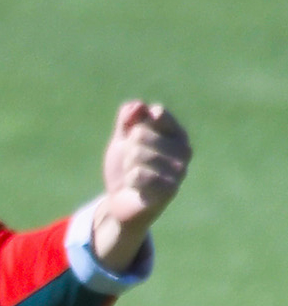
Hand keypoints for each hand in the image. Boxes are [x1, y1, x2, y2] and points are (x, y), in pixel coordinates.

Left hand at [92, 101, 191, 268]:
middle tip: (132, 163)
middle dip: (127, 149)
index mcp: (177, 133)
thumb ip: (128, 119)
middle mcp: (184, 150)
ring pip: (137, 154)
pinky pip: (138, 175)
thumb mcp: (123, 139)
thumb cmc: (127, 166)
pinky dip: (130, 180)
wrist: (122, 200)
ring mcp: (179, 171)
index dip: (135, 124)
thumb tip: (137, 105)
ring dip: (128, 166)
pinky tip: (137, 187)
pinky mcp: (169, 190)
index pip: (155, 114)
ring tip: (135, 174)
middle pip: (140, 133)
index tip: (133, 134)